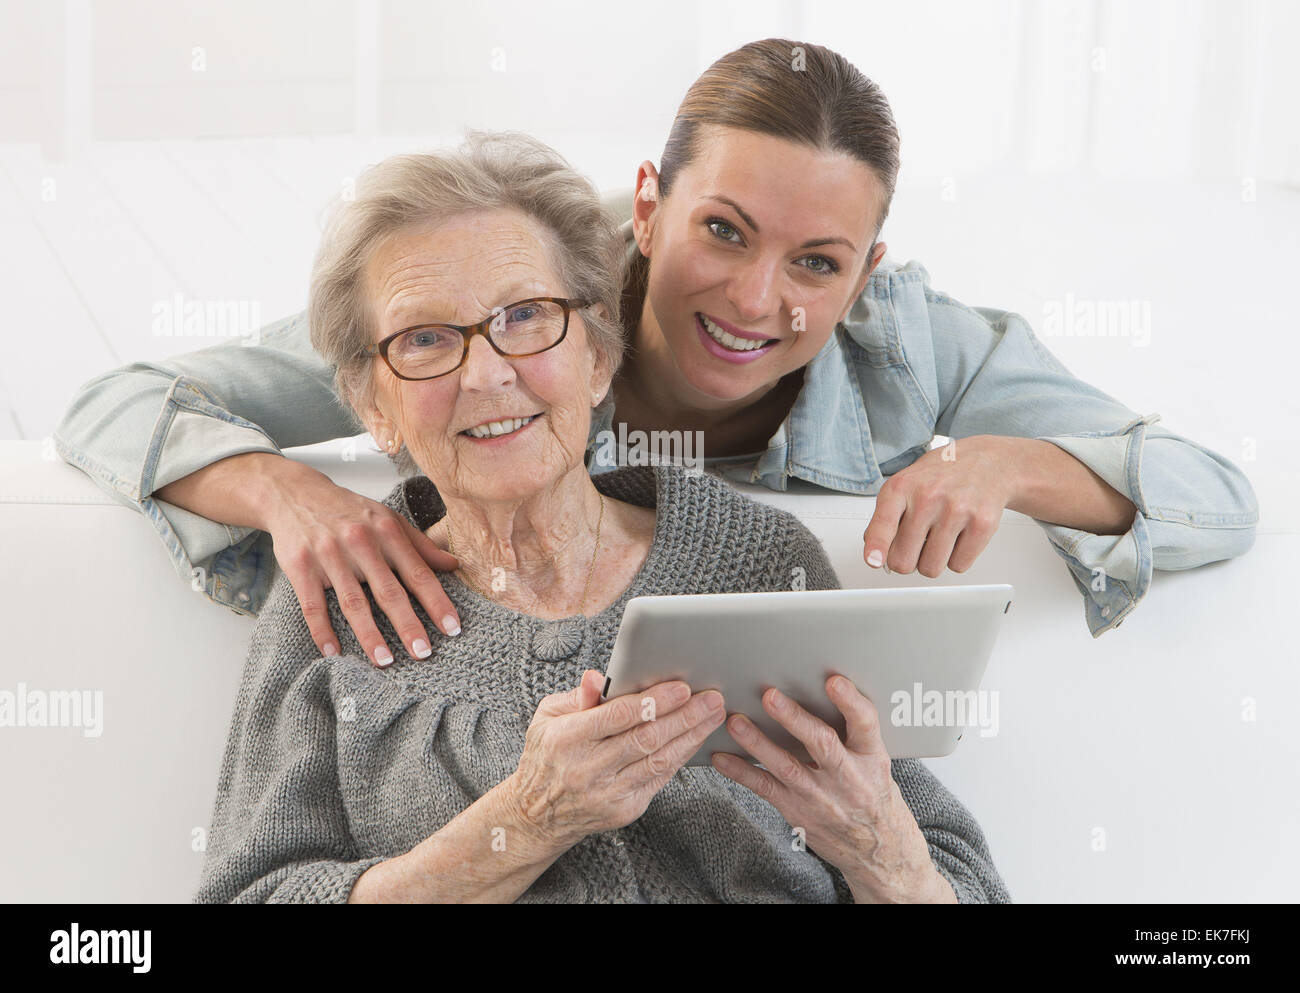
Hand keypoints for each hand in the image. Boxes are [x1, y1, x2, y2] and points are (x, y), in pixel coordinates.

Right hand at [262, 461, 461, 666]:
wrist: (295, 494)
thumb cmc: (349, 511)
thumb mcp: (388, 519)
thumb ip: (420, 545)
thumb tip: (454, 565)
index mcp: (387, 532)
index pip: (418, 573)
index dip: (436, 602)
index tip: (452, 628)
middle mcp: (360, 542)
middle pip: (388, 592)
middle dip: (408, 625)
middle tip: (423, 653)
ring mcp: (329, 555)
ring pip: (353, 602)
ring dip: (369, 635)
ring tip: (384, 661)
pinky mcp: (300, 567)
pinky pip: (313, 605)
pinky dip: (323, 631)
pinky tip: (333, 653)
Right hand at [505, 670, 725, 849]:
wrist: (537, 814)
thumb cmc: (547, 755)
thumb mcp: (548, 717)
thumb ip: (577, 696)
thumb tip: (597, 677)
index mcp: (567, 739)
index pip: (618, 716)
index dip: (654, 701)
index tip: (681, 687)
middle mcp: (587, 768)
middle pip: (646, 738)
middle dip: (684, 716)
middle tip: (712, 698)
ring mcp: (607, 793)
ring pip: (659, 760)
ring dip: (691, 735)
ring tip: (713, 716)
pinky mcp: (624, 810)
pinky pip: (659, 779)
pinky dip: (681, 757)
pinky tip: (696, 739)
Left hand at [710, 675, 954, 903]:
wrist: (879, 849)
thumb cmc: (872, 793)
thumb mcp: (875, 761)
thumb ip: (853, 732)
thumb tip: (819, 687)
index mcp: (872, 757)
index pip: (866, 725)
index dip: (851, 702)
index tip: (834, 681)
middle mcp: (848, 778)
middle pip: (821, 744)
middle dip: (794, 719)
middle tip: (770, 696)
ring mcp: (822, 797)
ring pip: (787, 766)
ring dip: (758, 743)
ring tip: (736, 722)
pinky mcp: (799, 812)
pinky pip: (766, 789)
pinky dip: (741, 772)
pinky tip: (721, 757)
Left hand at [863, 435, 1012, 577]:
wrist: (988, 461)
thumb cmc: (942, 476)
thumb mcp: (905, 485)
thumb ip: (885, 517)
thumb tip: (875, 554)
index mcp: (902, 486)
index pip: (883, 523)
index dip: (877, 546)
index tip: (873, 561)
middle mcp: (928, 496)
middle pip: (904, 560)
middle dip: (907, 560)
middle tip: (916, 545)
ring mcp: (957, 510)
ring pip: (931, 568)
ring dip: (932, 561)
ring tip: (939, 537)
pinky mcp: (982, 524)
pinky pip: (958, 566)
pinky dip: (956, 558)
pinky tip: (958, 536)